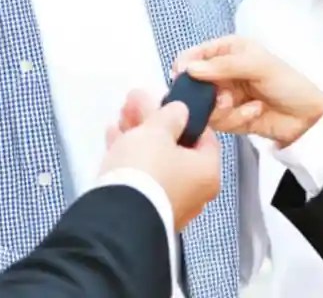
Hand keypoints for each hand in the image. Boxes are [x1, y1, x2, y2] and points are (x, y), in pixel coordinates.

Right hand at [100, 90, 220, 231]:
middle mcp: (195, 193)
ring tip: (121, 117)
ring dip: (139, 138)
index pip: (204, 137)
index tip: (165, 104)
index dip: (184, 116)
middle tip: (136, 105)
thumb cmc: (147, 168)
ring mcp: (170, 205)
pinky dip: (131, 157)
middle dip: (155, 124)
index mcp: (208, 172)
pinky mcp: (146, 212)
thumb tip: (180, 110)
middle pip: (176, 149)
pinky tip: (114, 137)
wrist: (118, 219)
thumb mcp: (158, 131)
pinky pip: (142, 177)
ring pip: (157, 163)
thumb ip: (171, 115)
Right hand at [172, 36, 322, 146]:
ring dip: (222, 107)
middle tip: (222, 97)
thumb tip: (190, 68)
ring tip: (242, 105)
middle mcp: (224, 73)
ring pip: (204, 105)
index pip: (198, 53)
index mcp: (231, 51)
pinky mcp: (230, 118)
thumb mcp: (258, 66)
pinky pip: (218, 121)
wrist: (308, 117)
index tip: (180, 74)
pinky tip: (255, 112)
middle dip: (205, 92)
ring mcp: (226, 96)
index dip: (186, 62)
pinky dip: (236, 118)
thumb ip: (223, 66)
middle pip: (195, 83)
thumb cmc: (288, 83)